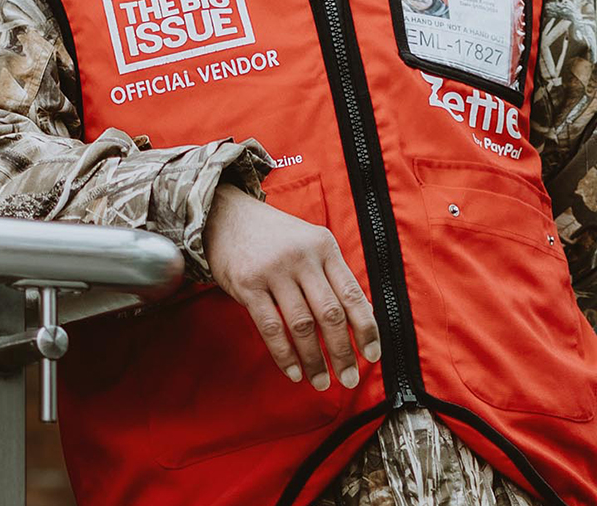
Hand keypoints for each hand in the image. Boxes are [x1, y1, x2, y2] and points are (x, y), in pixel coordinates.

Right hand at [205, 183, 381, 390]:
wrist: (225, 215)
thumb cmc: (274, 236)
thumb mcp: (310, 243)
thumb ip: (331, 275)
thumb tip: (360, 316)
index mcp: (324, 247)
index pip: (353, 294)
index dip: (366, 329)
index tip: (371, 356)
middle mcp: (302, 258)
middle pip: (330, 314)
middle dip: (342, 352)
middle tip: (348, 379)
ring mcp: (274, 271)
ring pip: (302, 325)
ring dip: (314, 359)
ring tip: (320, 381)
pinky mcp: (248, 284)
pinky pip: (271, 327)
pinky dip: (284, 354)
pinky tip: (293, 372)